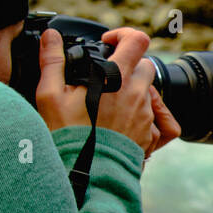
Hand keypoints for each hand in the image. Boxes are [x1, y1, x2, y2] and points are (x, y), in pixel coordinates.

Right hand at [34, 28, 180, 158]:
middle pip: (145, 65)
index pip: (137, 40)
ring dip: (136, 92)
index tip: (110, 43)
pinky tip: (136, 120)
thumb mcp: (50, 95)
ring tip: (112, 105)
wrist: (84, 175)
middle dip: (128, 67)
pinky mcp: (151, 136)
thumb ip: (53, 61)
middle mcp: (137, 94)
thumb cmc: (67, 136)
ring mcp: (147, 115)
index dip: (124, 36)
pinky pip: (161, 121)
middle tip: (107, 80)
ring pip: (151, 92)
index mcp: (116, 78)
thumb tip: (51, 36)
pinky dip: (152, 118)